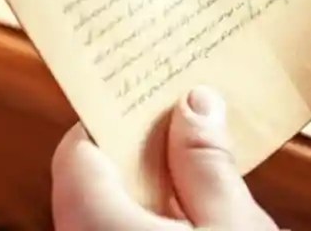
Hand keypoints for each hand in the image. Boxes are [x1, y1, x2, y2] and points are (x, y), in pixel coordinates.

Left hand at [51, 87, 277, 229]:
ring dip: (157, 191)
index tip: (154, 92)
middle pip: (96, 183)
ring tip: (208, 166)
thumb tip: (195, 103)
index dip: (114, 117)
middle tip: (192, 119)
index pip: (77, 151)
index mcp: (95, 222)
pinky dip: (157, 222)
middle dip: (146, 151)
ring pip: (113, 216)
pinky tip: (205, 217)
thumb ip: (208, 164)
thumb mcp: (233, 225)